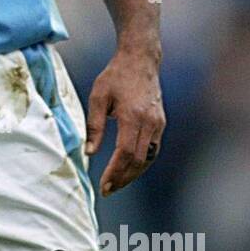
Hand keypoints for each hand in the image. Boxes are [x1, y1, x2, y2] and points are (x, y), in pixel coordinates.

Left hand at [85, 47, 165, 196]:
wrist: (140, 60)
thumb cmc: (115, 76)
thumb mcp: (98, 97)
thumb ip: (94, 126)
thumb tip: (89, 153)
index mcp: (133, 116)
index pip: (126, 152)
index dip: (115, 172)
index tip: (103, 185)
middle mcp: (150, 122)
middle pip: (139, 160)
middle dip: (123, 178)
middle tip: (107, 190)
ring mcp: (158, 124)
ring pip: (148, 158)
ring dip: (133, 174)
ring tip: (116, 184)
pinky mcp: (160, 123)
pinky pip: (152, 150)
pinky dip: (141, 163)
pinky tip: (129, 170)